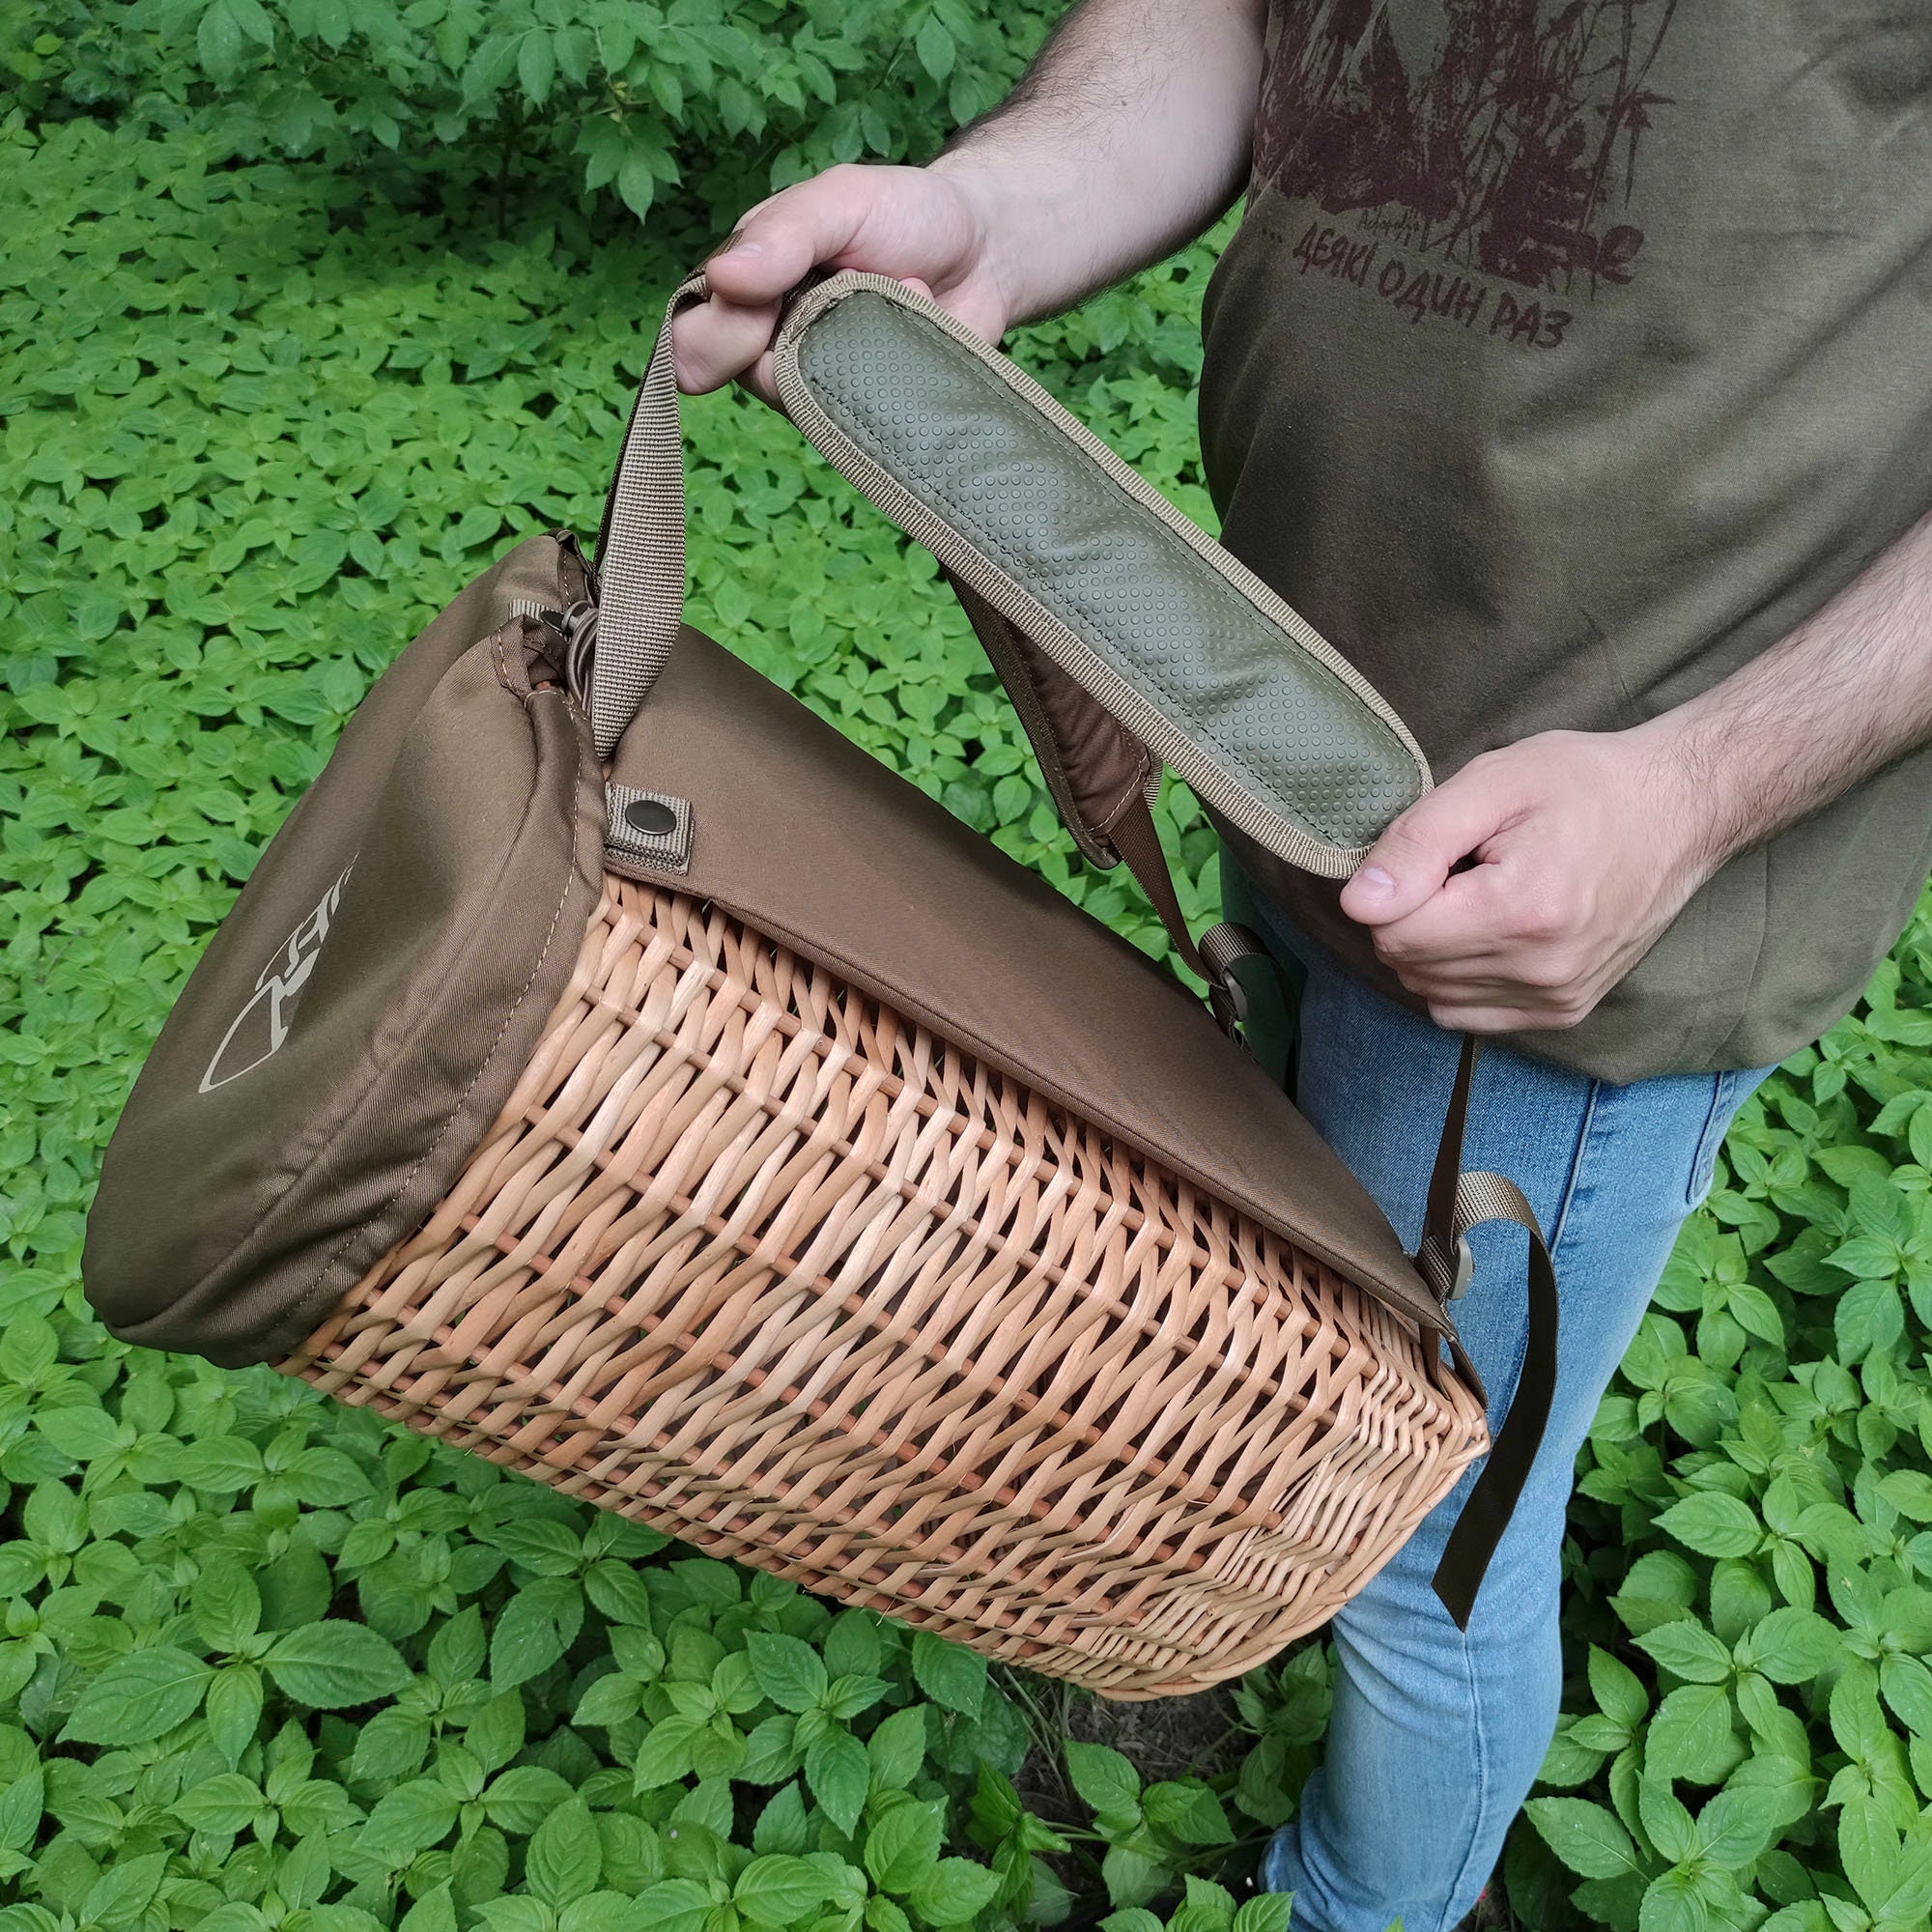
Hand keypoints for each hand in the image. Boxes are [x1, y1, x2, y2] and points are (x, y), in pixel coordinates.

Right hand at [671, 160, 1014, 403]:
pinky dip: (896, 365)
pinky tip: (917, 319)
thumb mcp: (839, 200)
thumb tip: (720, 277)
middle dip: (797, 335)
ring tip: (894, 289)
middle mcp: (773, 346)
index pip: (694, 338)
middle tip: (845, 286)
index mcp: (746, 291)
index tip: (761, 307)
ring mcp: (822, 388)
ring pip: (806, 402)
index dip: (719, 335)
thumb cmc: (904, 215)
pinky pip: (865, 418)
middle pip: (746, 378)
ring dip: (856, 340)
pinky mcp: (871, 417)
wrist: (989, 251)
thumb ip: (781, 234)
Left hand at [1337, 724, 1715, 1032]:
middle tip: (1470, 866)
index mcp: (1522, 911)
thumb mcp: (1492, 783)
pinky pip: (1467, 1014)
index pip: (1394, 932)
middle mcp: (1542, 971)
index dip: (1398, 886)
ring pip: (1432, 992)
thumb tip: (1358, 903)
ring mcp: (1556, 999)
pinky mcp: (1564, 1012)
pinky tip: (1495, 930)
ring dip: (1439, 946)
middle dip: (1417, 913)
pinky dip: (1461, 977)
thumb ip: (1415, 843)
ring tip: (1488, 892)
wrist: (1680, 810)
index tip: (1442, 851)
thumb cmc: (1585, 784)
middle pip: (1410, 964)